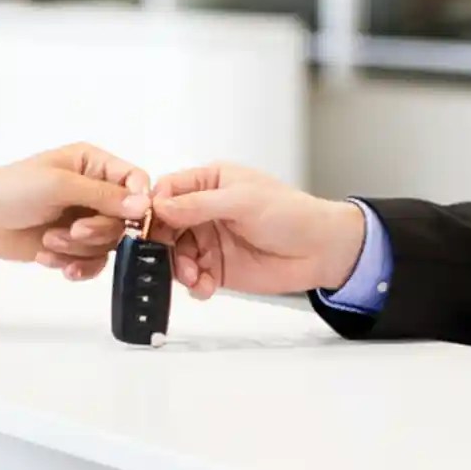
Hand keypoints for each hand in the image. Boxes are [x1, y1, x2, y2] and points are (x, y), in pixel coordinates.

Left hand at [0, 143, 150, 280]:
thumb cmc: (9, 189)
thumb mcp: (60, 185)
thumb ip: (104, 195)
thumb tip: (143, 205)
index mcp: (92, 164)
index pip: (135, 180)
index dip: (138, 202)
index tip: (131, 219)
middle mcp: (92, 191)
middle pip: (124, 219)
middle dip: (97, 230)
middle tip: (73, 231)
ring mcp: (83, 220)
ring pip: (108, 244)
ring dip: (78, 249)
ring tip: (50, 241)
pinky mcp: (72, 246)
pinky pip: (92, 262)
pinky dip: (74, 264)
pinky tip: (50, 258)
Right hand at [150, 162, 364, 299]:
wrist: (321, 251)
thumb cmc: (292, 214)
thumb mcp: (242, 201)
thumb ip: (199, 204)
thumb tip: (161, 206)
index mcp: (210, 183)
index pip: (168, 190)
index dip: (155, 207)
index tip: (150, 224)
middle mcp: (205, 211)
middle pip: (165, 226)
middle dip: (163, 243)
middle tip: (168, 257)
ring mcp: (209, 240)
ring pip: (174, 254)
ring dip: (179, 268)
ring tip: (195, 276)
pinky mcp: (216, 268)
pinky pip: (192, 278)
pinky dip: (194, 285)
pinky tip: (206, 287)